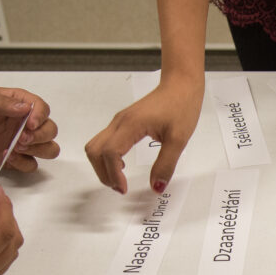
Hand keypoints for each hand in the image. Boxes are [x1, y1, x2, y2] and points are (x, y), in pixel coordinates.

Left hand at [0, 87, 59, 170]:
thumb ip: (3, 103)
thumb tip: (26, 108)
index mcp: (19, 104)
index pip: (43, 109)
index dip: (41, 117)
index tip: (30, 125)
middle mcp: (25, 123)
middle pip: (50, 131)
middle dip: (40, 137)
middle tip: (20, 140)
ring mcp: (22, 142)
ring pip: (48, 149)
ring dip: (38, 150)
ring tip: (16, 148)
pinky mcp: (15, 158)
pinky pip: (31, 165)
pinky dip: (24, 163)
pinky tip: (9, 158)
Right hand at [85, 77, 202, 194]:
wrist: (180, 85)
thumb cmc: (181, 106)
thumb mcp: (179, 140)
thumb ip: (166, 165)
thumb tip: (156, 187)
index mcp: (131, 125)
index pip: (110, 153)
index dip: (113, 175)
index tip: (124, 189)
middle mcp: (119, 122)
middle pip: (94, 150)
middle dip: (103, 173)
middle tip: (120, 187)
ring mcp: (118, 121)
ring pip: (95, 146)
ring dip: (101, 166)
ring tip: (119, 179)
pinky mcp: (122, 122)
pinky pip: (104, 142)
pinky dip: (106, 157)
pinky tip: (121, 166)